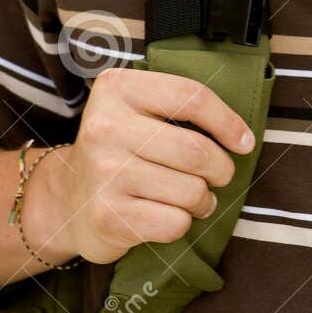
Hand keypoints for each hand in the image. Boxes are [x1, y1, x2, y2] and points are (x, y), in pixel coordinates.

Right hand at [27, 66, 255, 265]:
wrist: (68, 200)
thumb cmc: (121, 151)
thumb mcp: (139, 111)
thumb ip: (181, 108)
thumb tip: (242, 138)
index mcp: (117, 89)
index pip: (191, 97)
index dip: (228, 122)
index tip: (243, 142)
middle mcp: (105, 127)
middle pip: (196, 150)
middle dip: (221, 169)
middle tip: (218, 176)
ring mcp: (104, 172)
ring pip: (191, 191)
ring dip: (203, 201)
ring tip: (190, 198)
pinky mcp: (108, 215)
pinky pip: (175, 223)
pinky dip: (182, 223)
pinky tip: (166, 215)